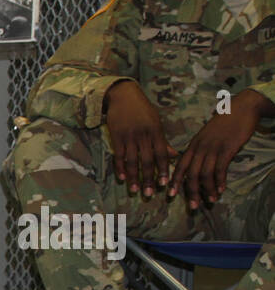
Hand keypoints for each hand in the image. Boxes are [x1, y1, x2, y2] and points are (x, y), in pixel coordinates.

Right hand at [104, 79, 176, 196]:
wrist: (124, 95)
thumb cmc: (142, 109)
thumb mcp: (156, 122)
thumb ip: (163, 141)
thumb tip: (174, 155)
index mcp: (156, 132)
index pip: (162, 154)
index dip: (163, 170)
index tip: (164, 185)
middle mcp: (144, 135)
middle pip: (147, 161)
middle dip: (149, 178)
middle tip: (149, 194)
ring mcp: (129, 136)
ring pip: (132, 161)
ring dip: (134, 177)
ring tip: (135, 190)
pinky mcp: (116, 136)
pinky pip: (118, 155)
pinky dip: (120, 168)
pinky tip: (122, 178)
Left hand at [169, 88, 272, 208]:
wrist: (242, 107)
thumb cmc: (225, 122)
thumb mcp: (206, 135)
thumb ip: (199, 149)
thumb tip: (195, 164)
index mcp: (193, 145)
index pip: (180, 166)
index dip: (174, 182)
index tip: (170, 195)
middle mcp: (200, 147)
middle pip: (190, 174)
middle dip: (190, 192)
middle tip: (193, 207)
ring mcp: (213, 148)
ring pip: (204, 174)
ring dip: (207, 190)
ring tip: (210, 201)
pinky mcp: (227, 148)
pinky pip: (220, 169)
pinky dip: (220, 181)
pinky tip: (221, 190)